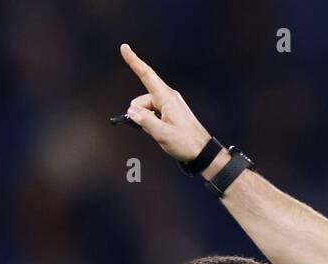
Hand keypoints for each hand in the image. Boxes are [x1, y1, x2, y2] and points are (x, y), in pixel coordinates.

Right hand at [119, 44, 212, 165]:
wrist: (203, 152)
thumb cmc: (186, 142)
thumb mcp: (161, 133)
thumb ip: (143, 120)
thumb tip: (131, 110)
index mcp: (166, 97)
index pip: (146, 75)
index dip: (134, 61)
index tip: (124, 48)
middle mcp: (168, 97)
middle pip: (141, 99)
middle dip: (139, 113)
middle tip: (153, 129)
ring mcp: (170, 104)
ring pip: (146, 108)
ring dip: (147, 120)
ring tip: (161, 132)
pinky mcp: (171, 112)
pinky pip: (153, 113)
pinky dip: (152, 122)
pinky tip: (162, 131)